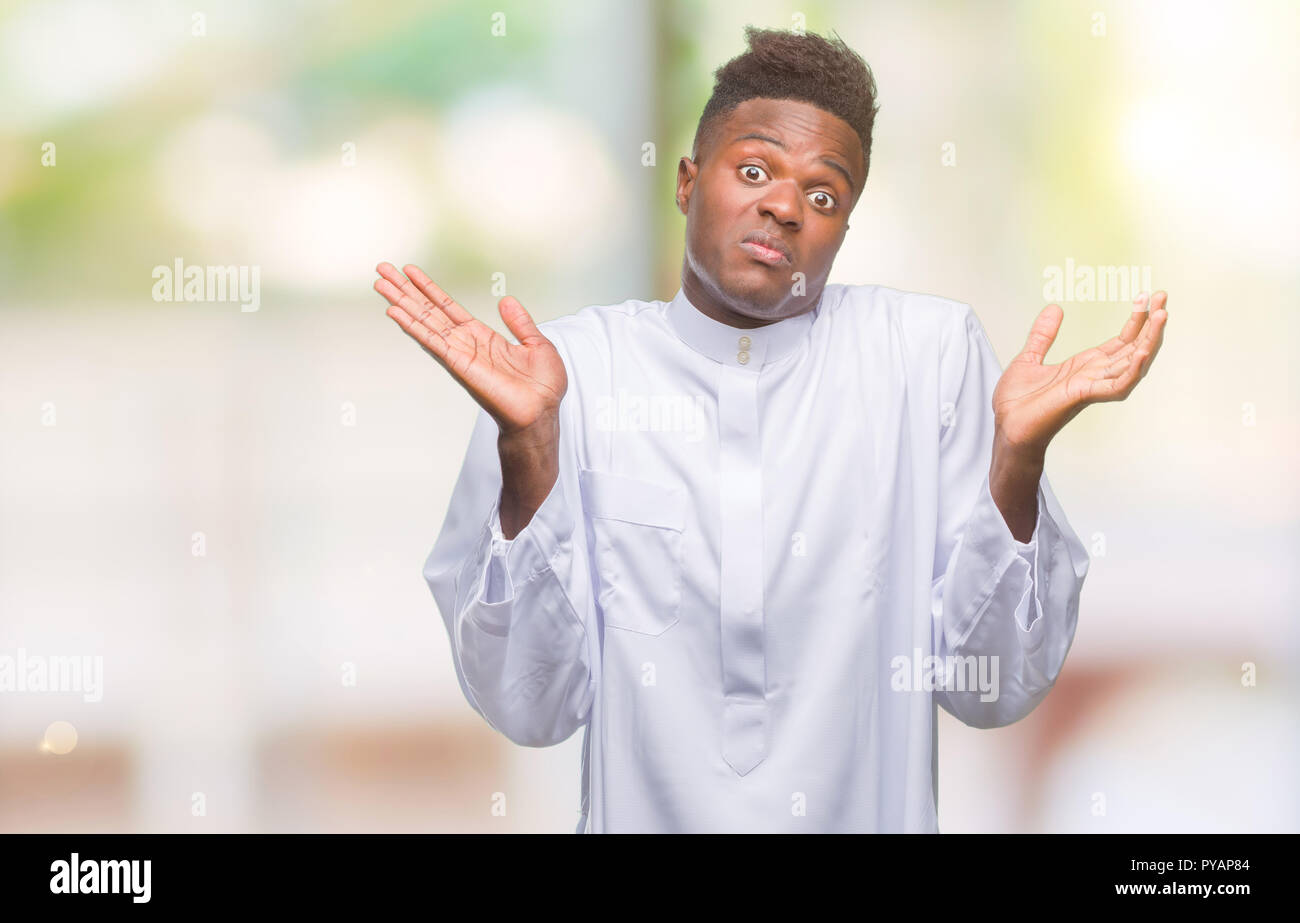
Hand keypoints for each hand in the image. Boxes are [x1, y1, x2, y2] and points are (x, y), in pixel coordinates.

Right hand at [373, 263, 566, 436]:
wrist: (542, 413)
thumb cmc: (543, 388)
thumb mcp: (537, 345)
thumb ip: (520, 323)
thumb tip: (507, 299)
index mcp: (482, 337)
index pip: (448, 307)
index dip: (429, 288)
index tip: (409, 271)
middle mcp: (465, 344)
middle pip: (429, 311)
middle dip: (406, 290)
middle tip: (382, 269)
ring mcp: (459, 354)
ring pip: (424, 322)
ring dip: (401, 303)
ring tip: (380, 283)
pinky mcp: (459, 366)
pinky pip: (431, 342)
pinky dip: (412, 327)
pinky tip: (394, 313)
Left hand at [992, 291, 1168, 456]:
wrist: (1006, 428)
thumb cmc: (1017, 403)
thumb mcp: (1029, 358)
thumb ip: (1043, 334)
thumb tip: (1054, 307)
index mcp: (1085, 366)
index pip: (1121, 340)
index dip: (1136, 319)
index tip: (1147, 296)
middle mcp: (1094, 375)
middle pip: (1133, 347)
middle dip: (1150, 323)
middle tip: (1162, 297)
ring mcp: (1092, 386)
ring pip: (1132, 363)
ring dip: (1149, 341)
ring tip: (1161, 316)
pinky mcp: (1083, 397)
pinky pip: (1117, 386)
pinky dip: (1132, 370)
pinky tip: (1142, 352)